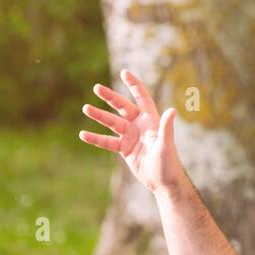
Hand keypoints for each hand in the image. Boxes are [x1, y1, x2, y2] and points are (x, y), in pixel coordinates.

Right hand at [79, 68, 184, 193]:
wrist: (163, 182)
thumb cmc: (168, 163)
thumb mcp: (166, 145)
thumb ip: (166, 128)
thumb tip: (172, 111)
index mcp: (150, 120)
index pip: (141, 98)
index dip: (134, 85)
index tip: (124, 72)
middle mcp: (139, 125)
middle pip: (122, 107)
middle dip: (110, 97)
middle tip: (96, 87)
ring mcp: (130, 137)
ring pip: (112, 123)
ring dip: (99, 116)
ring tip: (85, 108)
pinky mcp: (124, 149)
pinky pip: (107, 142)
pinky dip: (96, 138)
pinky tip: (83, 134)